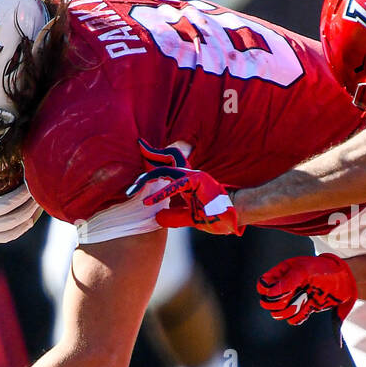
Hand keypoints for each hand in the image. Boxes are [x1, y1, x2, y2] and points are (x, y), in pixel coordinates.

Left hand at [127, 139, 243, 234]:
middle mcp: (189, 175)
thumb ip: (174, 216)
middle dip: (146, 161)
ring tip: (133, 190)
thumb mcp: (189, 218)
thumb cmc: (216, 217)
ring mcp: (194, 176)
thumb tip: (157, 217)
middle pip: (163, 163)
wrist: (234, 219)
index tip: (141, 147)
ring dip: (147, 179)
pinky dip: (160, 193)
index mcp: (188, 181)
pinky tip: (147, 202)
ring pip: (164, 171)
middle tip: (130, 180)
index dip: (154, 156)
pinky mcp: (197, 182)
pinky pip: (175, 186)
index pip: (168, 165)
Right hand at [257, 254, 356, 324]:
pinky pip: (293, 319)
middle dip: (278, 303)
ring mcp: (295, 298)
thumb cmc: (324, 268)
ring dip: (288, 311)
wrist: (344, 279)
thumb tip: (271, 294)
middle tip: (292, 297)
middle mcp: (286, 287)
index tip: (279, 290)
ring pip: (279, 313)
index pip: (263, 285)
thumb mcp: (305, 269)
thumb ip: (288, 280)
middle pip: (269, 303)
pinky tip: (307, 309)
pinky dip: (298, 317)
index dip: (267, 291)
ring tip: (302, 303)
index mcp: (283, 273)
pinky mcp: (305, 308)